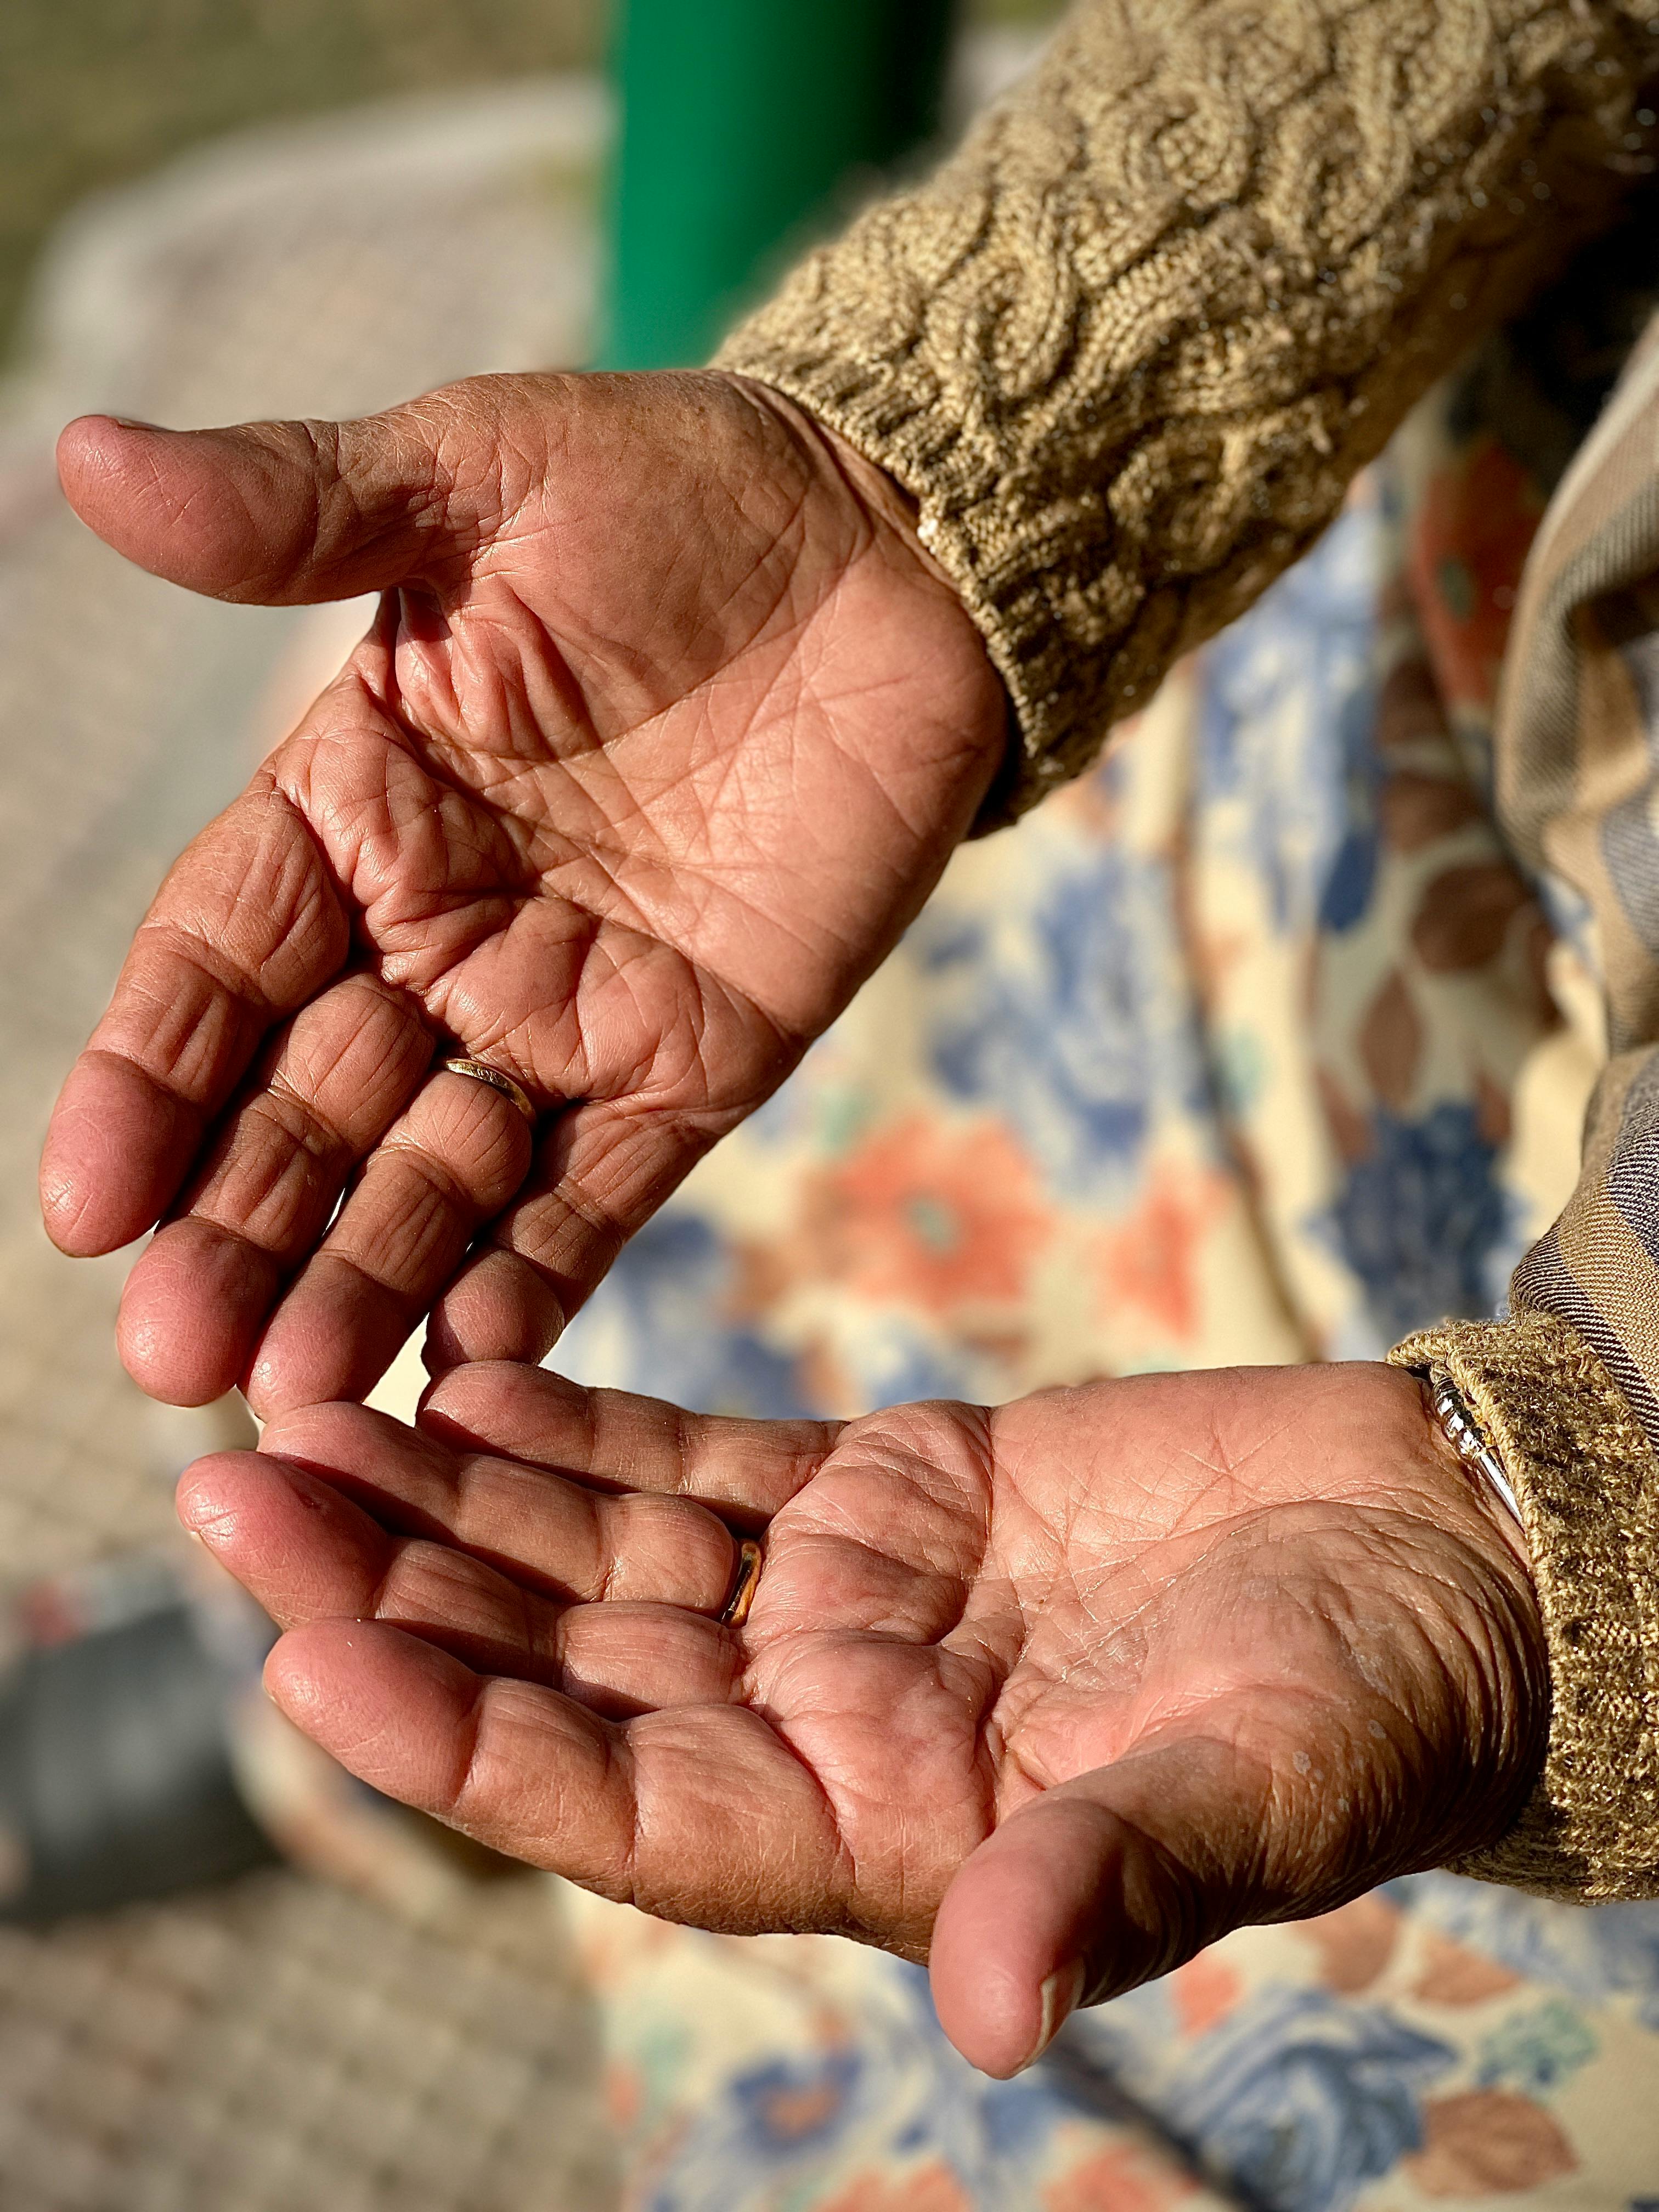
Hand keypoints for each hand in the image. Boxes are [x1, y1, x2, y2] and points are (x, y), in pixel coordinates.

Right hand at [40, 373, 1004, 1411]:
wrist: (896, 545)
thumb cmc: (676, 487)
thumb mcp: (472, 476)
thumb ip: (292, 511)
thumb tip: (83, 456)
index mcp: (353, 808)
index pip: (217, 968)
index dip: (148, 1085)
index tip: (86, 1207)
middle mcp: (440, 932)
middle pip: (310, 1105)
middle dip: (242, 1228)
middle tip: (175, 1358)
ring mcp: (568, 1010)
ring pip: (438, 1178)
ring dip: (366, 1285)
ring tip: (301, 1399)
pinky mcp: (697, 1061)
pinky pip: (602, 1193)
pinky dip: (539, 1281)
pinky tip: (474, 1376)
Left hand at [177, 1357, 1545, 2076]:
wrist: (1436, 1563)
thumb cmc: (1375, 1702)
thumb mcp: (1263, 1793)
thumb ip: (1119, 1880)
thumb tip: (1004, 2012)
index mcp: (893, 1835)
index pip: (627, 1808)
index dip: (463, 1745)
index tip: (308, 1659)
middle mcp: (830, 1727)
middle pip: (568, 1668)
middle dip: (397, 1594)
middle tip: (235, 1494)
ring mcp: (842, 1604)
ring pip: (597, 1554)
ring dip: (446, 1499)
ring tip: (294, 1423)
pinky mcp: (880, 1493)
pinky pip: (687, 1463)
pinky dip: (572, 1424)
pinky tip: (461, 1375)